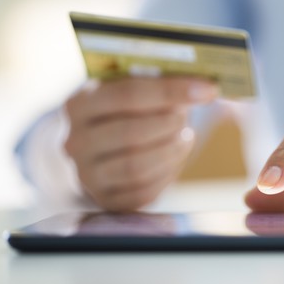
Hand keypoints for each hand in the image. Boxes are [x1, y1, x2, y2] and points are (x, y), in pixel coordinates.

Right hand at [64, 76, 216, 210]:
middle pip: (130, 133)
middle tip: (186, 117)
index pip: (127, 94)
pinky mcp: (106, 200)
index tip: (207, 89)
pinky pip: (143, 191)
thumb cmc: (120, 113)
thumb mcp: (127, 91)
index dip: (171, 91)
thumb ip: (155, 84)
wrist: (94, 152)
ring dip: (171, 150)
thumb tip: (201, 86)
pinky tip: (175, 156)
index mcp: (79, 104)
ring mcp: (87, 175)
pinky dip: (168, 173)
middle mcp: (76, 142)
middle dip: (169, 123)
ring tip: (185, 137)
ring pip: (136, 166)